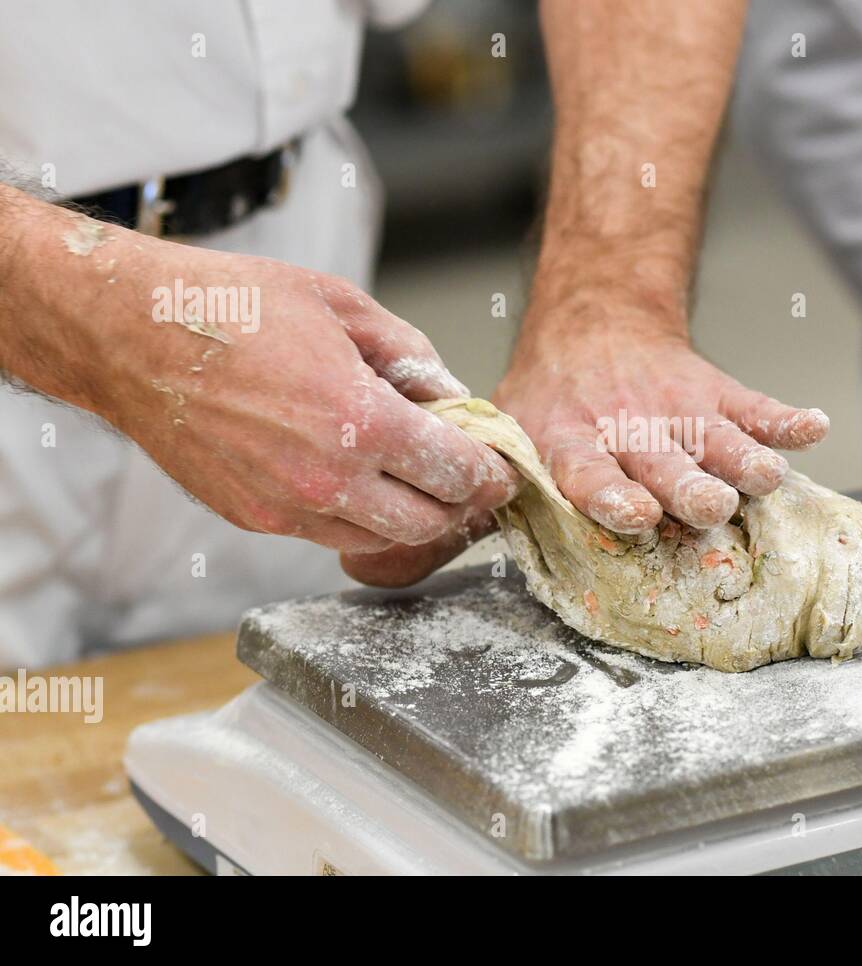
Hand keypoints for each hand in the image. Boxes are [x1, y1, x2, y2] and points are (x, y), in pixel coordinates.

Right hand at [5, 203, 517, 555]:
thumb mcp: (343, 306)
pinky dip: (361, 518)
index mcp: (359, 421)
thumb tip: (452, 395)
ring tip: (422, 482)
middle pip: (429, 522)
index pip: (456, 473)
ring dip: (413, 516)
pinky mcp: (255, 518)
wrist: (130, 333)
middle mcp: (326, 478)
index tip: (501, 467)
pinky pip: (330, 534)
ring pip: (382, 540)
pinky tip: (363, 482)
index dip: (491, 473)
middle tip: (473, 480)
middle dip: (462, 503)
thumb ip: (411, 356)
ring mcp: (286, 506)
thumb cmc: (231, 306)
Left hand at [493, 327, 828, 532]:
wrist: (593, 323)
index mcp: (572, 443)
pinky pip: (755, 407)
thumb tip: (408, 552)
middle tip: (709, 507)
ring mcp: (678, 413)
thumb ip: (479, 489)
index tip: (634, 515)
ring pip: (717, 441)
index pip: (591, 475)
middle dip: (689, 490)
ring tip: (767, 476)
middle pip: (666, 467)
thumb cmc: (549, 400)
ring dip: (742, 462)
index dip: (612, 496)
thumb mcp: (502, 432)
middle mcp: (629, 431)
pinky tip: (813, 427)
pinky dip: (786, 420)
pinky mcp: (715, 395)